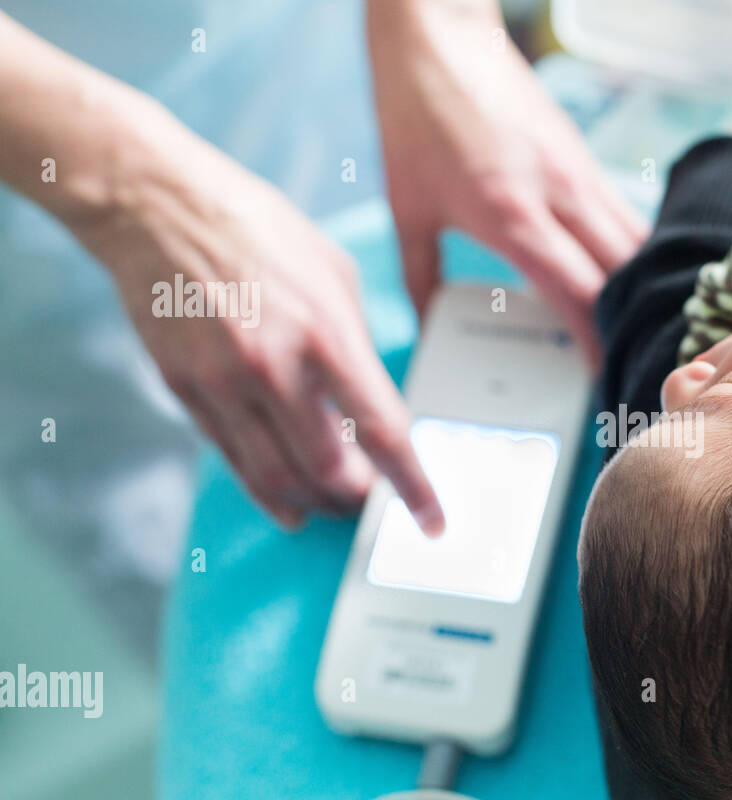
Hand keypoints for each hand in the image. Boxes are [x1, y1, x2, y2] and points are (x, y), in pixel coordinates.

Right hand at [76, 104, 443, 533]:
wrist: (159, 206)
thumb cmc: (258, 230)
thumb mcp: (335, 277)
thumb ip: (357, 345)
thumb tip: (370, 400)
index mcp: (326, 333)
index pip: (381, 431)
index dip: (411, 486)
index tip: (431, 520)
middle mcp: (274, 366)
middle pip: (328, 472)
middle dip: (358, 499)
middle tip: (374, 502)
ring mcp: (224, 383)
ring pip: (277, 480)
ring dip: (313, 505)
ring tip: (334, 506)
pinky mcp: (185, 390)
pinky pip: (233, 461)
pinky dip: (266, 489)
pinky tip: (287, 499)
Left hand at [368, 1, 645, 365]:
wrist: (437, 34)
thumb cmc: (415, 115)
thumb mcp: (404, 208)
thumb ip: (419, 277)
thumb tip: (428, 329)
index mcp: (510, 215)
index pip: (580, 295)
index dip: (601, 344)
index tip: (603, 378)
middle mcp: (558, 194)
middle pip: (623, 278)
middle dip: (631, 328)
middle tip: (626, 367)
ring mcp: (578, 173)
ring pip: (636, 247)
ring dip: (640, 292)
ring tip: (633, 334)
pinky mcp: (584, 159)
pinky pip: (626, 219)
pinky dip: (632, 258)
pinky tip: (624, 283)